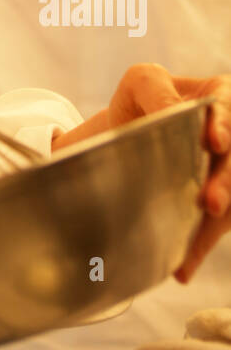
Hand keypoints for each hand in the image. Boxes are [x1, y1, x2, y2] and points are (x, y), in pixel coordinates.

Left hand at [107, 64, 230, 282]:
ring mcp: (225, 173)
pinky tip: (182, 267)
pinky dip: (198, 246)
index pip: (229, 112)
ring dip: (212, 229)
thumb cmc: (141, 101)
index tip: (215, 143)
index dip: (225, 128)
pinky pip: (214, 226)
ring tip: (187, 255)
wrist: (127, 133)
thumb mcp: (141, 82)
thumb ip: (157, 90)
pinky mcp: (215, 203)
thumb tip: (173, 112)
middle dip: (225, 184)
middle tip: (211, 204)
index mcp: (221, 98)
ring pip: (229, 203)